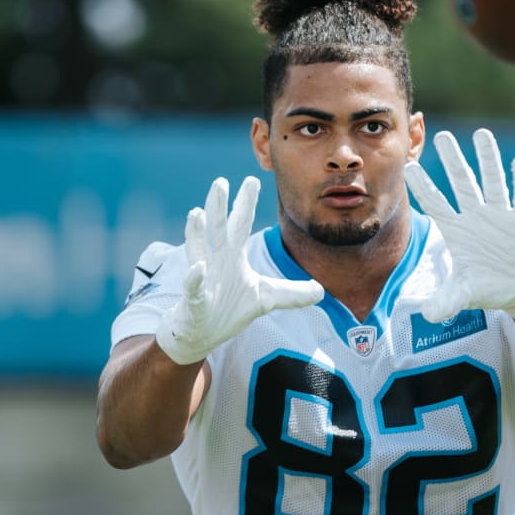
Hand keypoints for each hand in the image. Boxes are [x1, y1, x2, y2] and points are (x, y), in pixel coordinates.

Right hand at [155, 176, 324, 364]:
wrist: (199, 334)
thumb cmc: (229, 309)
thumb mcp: (266, 300)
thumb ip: (292, 294)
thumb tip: (321, 291)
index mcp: (232, 258)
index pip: (240, 225)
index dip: (245, 204)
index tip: (252, 179)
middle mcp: (215, 263)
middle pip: (218, 231)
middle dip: (219, 207)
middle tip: (220, 181)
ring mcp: (202, 280)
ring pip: (198, 252)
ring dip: (196, 234)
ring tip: (196, 213)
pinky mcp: (194, 302)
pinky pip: (193, 289)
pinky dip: (194, 279)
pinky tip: (198, 269)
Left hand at [404, 129, 514, 323]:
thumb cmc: (488, 287)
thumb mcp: (463, 295)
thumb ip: (444, 302)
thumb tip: (425, 315)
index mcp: (457, 230)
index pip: (436, 204)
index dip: (423, 187)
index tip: (409, 167)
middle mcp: (476, 216)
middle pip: (463, 183)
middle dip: (453, 160)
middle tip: (441, 135)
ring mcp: (500, 215)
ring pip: (493, 181)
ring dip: (488, 159)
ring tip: (482, 134)